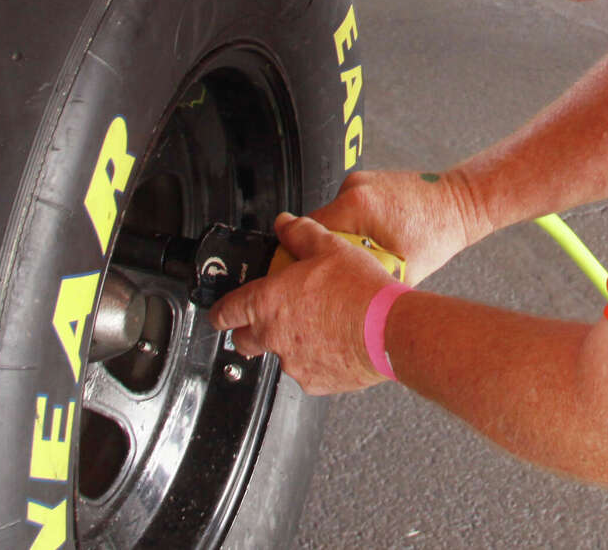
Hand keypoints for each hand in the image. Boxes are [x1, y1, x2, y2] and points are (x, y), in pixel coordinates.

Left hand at [208, 212, 395, 393]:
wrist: (388, 329)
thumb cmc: (359, 290)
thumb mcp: (328, 246)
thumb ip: (300, 233)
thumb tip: (286, 224)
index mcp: (267, 302)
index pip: (225, 312)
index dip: (218, 311)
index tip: (220, 312)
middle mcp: (274, 337)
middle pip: (243, 342)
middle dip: (249, 331)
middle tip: (269, 317)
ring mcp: (294, 363)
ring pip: (279, 355)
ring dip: (290, 343)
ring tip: (319, 324)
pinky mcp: (316, 383)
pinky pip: (307, 371)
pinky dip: (316, 359)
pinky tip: (336, 341)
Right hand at [311, 170, 483, 284]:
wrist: (460, 202)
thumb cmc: (439, 231)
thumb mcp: (403, 270)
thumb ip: (369, 284)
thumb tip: (347, 302)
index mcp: (357, 206)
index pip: (308, 235)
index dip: (307, 260)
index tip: (310, 280)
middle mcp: (353, 188)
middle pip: (317, 228)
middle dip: (323, 253)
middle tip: (334, 276)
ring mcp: (359, 182)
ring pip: (331, 220)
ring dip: (339, 240)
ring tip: (360, 258)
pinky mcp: (366, 182)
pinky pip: (346, 211)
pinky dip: (353, 228)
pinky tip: (371, 240)